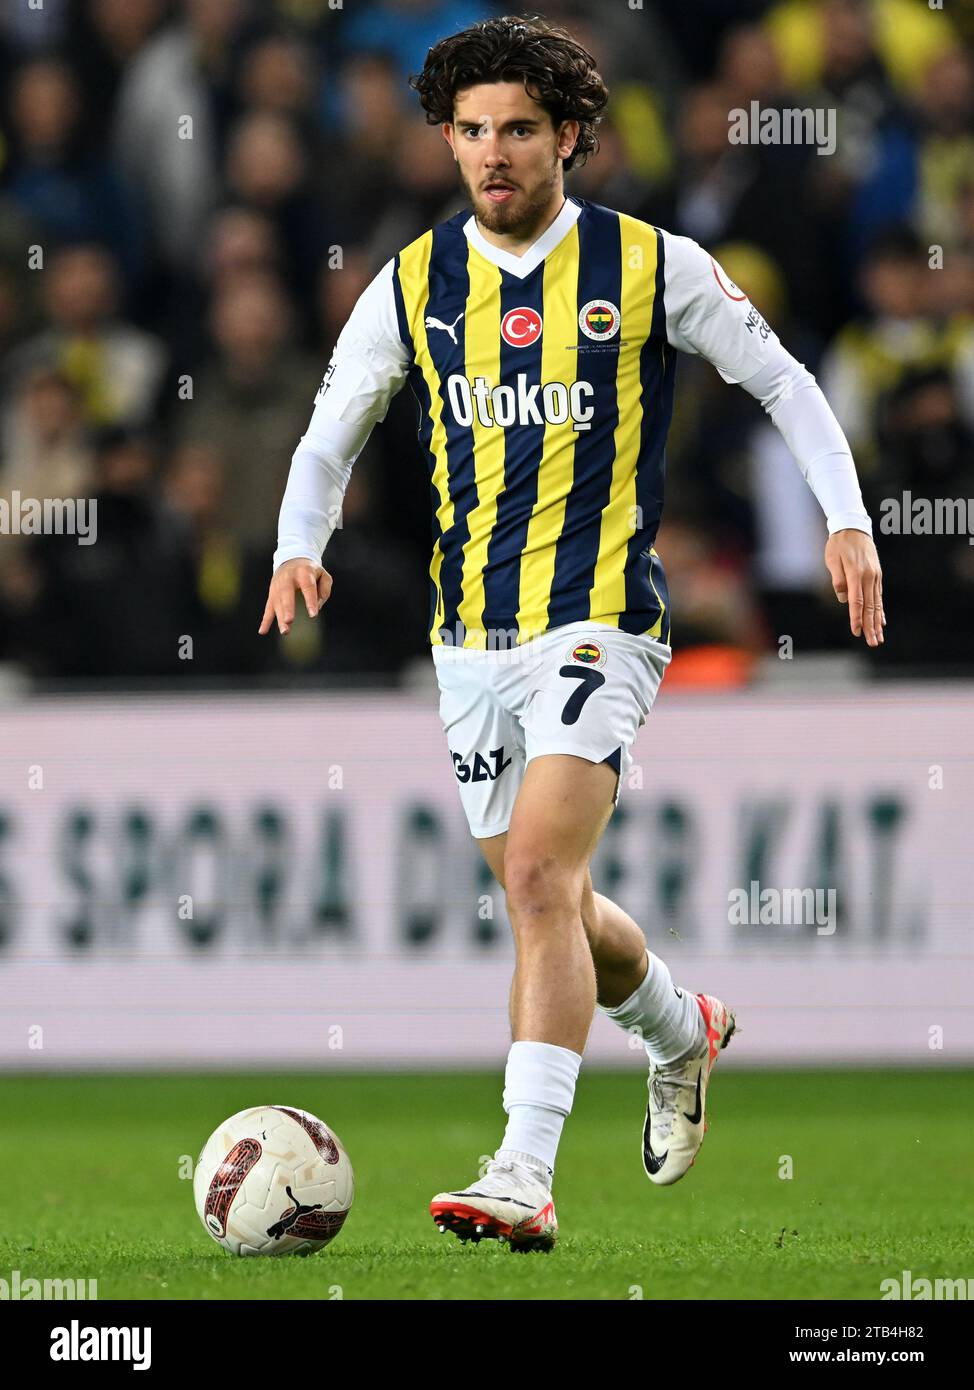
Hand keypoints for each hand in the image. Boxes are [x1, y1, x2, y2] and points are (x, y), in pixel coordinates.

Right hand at [258, 558, 331, 636]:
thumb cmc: (310, 571)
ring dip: (279, 618)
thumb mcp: (323, 574)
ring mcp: (277, 586)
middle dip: (288, 608)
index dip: (310, 600)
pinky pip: (268, 608)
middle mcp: (287, 578)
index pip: (307, 587)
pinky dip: (265, 620)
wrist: (291, 559)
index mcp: (303, 572)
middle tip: (290, 621)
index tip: (313, 614)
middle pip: (286, 594)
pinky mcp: (272, 593)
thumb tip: (318, 606)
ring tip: (285, 631)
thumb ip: (325, 589)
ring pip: (277, 603)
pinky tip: (262, 631)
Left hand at [824, 530, 884, 646]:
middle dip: (871, 626)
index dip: (856, 618)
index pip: (857, 601)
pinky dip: (880, 610)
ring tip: (879, 637)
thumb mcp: (832, 560)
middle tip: (873, 643)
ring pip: (877, 603)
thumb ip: (837, 579)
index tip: (856, 632)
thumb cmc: (839, 544)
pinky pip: (879, 596)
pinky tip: (882, 621)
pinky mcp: (877, 575)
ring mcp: (875, 576)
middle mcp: (869, 577)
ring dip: (877, 622)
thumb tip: (844, 599)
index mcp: (856, 574)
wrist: (854, 527)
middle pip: (870, 606)